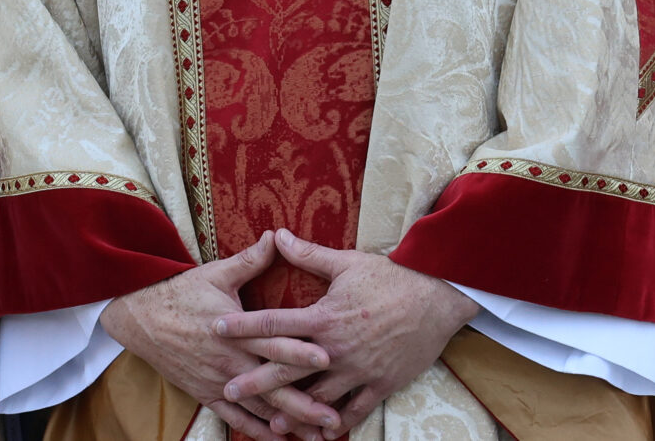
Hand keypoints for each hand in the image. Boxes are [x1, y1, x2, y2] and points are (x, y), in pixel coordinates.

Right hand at [100, 234, 334, 439]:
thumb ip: (250, 261)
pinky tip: (279, 440)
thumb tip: (277, 236)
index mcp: (236, 330)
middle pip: (272, 385)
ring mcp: (218, 380)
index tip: (328, 359)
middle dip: (305, 403)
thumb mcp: (215, 274)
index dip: (299, 351)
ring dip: (289, 423)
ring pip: (259, 408)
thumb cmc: (180, 293)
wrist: (140, 318)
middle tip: (332, 418)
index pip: (273, 341)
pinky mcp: (207, 394)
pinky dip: (258, 431)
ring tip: (317, 437)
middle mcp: (230, 360)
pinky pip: (235, 418)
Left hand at [213, 230, 480, 436]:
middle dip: (256, 381)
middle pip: (288, 368)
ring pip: (319, 397)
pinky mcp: (381, 384)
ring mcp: (359, 370)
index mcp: (325, 316)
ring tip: (270, 425)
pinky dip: (338, 424)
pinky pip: (356, 411)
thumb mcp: (347, 263)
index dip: (243, 326)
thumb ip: (308, 254)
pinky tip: (322, 434)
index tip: (216, 330)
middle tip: (228, 390)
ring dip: (294, 413)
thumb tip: (276, 235)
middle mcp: (337, 348)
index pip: (275, 322)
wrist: (438, 298)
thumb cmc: (391, 278)